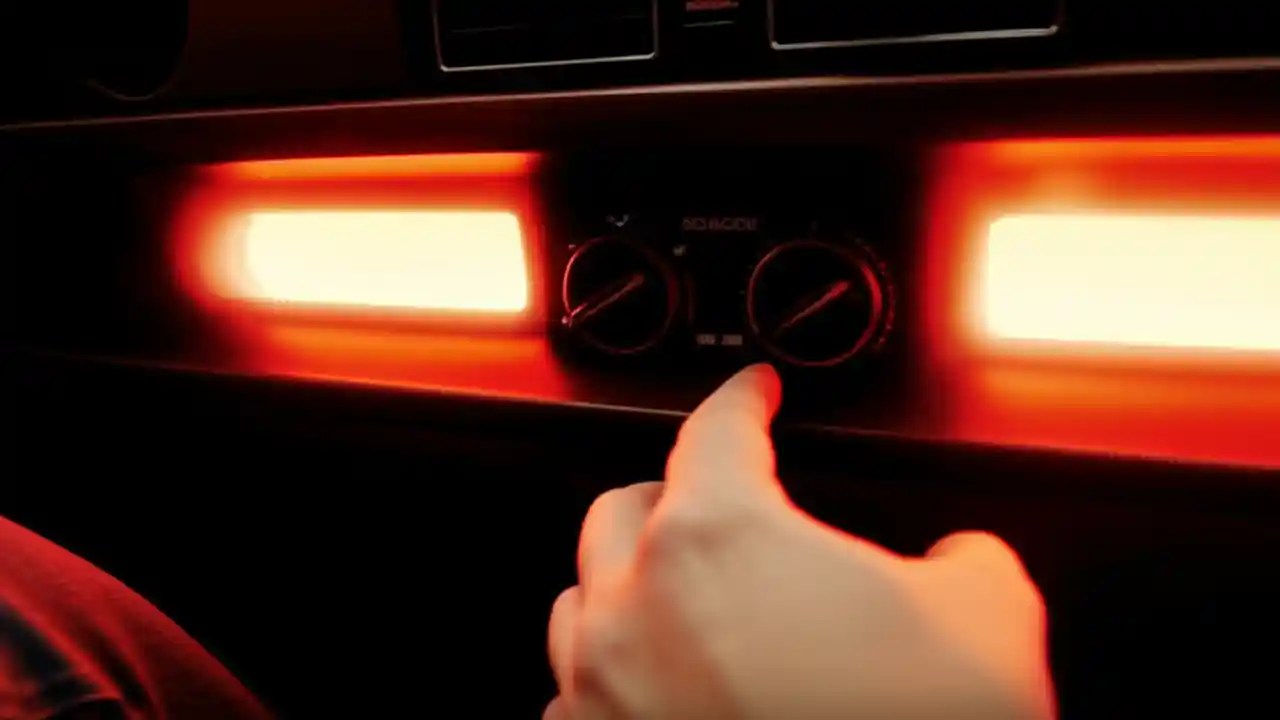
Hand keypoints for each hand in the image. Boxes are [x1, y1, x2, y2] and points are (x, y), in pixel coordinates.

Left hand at [546, 365, 1055, 719]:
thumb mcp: (988, 615)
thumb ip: (963, 558)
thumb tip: (956, 560)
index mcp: (718, 536)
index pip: (717, 428)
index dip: (744, 398)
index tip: (754, 392)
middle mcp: (636, 606)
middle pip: (622, 509)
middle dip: (672, 494)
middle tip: (720, 503)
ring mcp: (603, 694)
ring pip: (580, 601)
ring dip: (624, 584)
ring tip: (676, 593)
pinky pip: (576, 702)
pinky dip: (611, 682)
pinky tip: (654, 694)